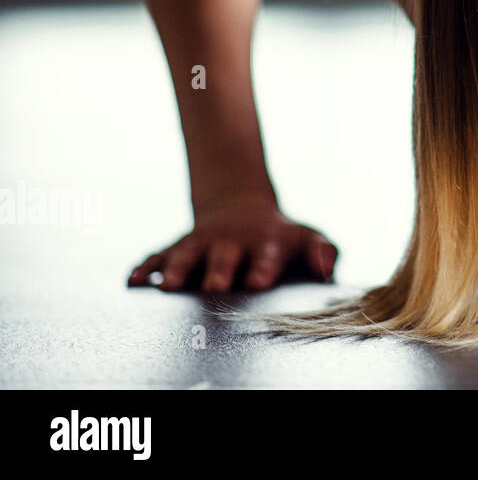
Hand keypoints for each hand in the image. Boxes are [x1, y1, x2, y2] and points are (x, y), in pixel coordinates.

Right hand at [127, 193, 338, 292]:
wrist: (242, 209)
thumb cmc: (282, 237)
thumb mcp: (309, 238)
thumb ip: (324, 252)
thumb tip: (327, 269)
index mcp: (266, 243)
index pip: (267, 256)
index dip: (263, 267)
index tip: (259, 281)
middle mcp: (231, 243)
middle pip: (223, 257)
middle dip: (219, 270)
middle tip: (214, 285)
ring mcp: (201, 244)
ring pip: (186, 255)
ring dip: (176, 269)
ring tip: (167, 286)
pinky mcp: (176, 248)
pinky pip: (156, 256)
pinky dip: (143, 267)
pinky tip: (131, 282)